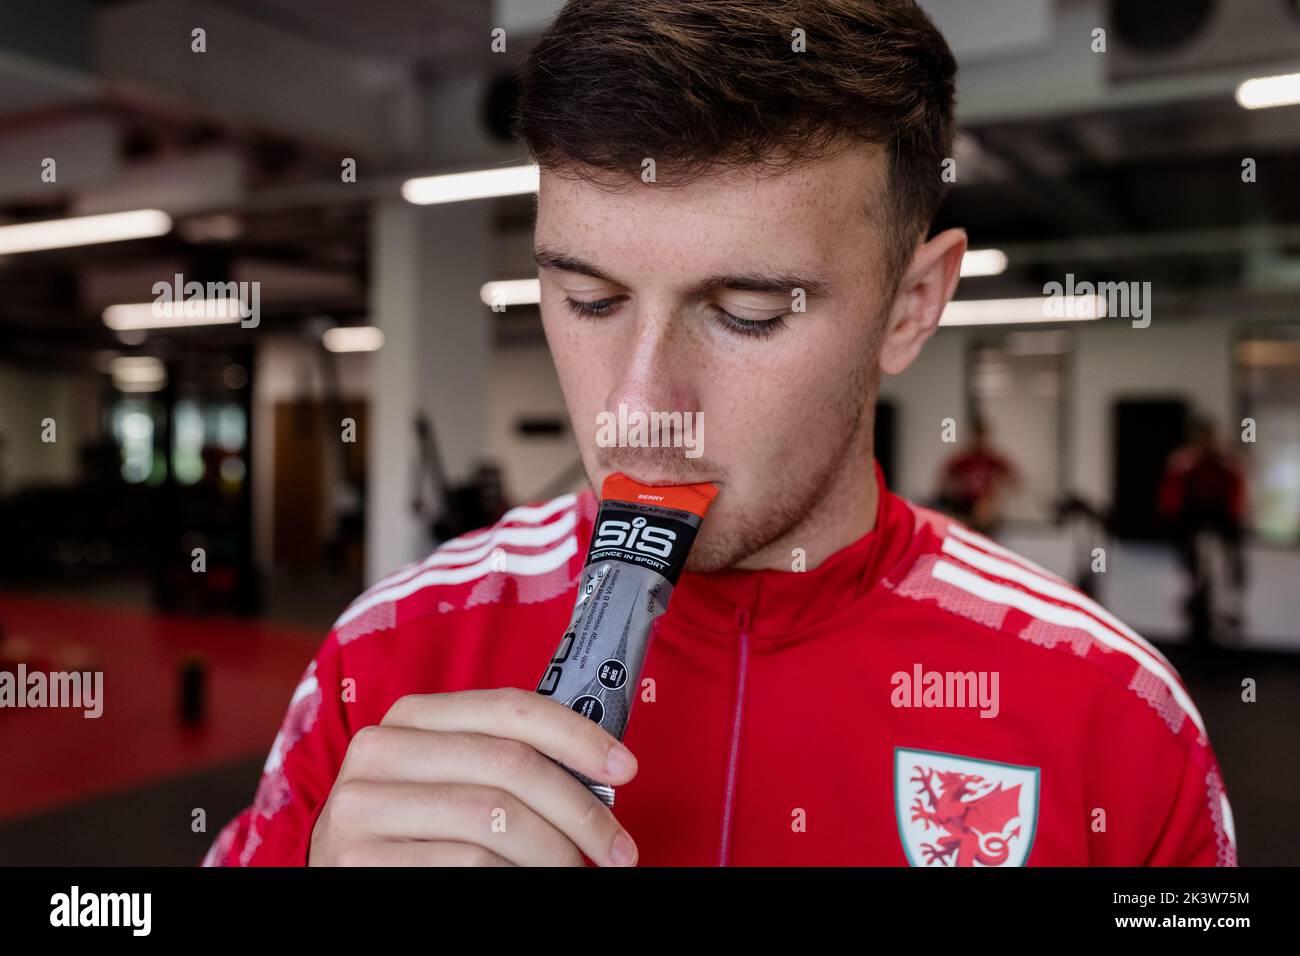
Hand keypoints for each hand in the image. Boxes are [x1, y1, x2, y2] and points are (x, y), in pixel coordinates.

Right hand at [308, 687, 639, 866]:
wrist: (343, 877)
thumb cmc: (418, 830)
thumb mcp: (451, 778)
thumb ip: (504, 762)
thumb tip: (601, 772)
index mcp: (410, 717)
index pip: (510, 708)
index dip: (577, 735)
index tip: (627, 767)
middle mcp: (378, 751)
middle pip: (510, 767)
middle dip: (580, 810)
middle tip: (618, 848)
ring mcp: (361, 808)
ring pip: (494, 823)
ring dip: (555, 854)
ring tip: (577, 871)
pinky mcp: (358, 863)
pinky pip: (468, 869)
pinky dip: (517, 880)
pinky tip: (531, 885)